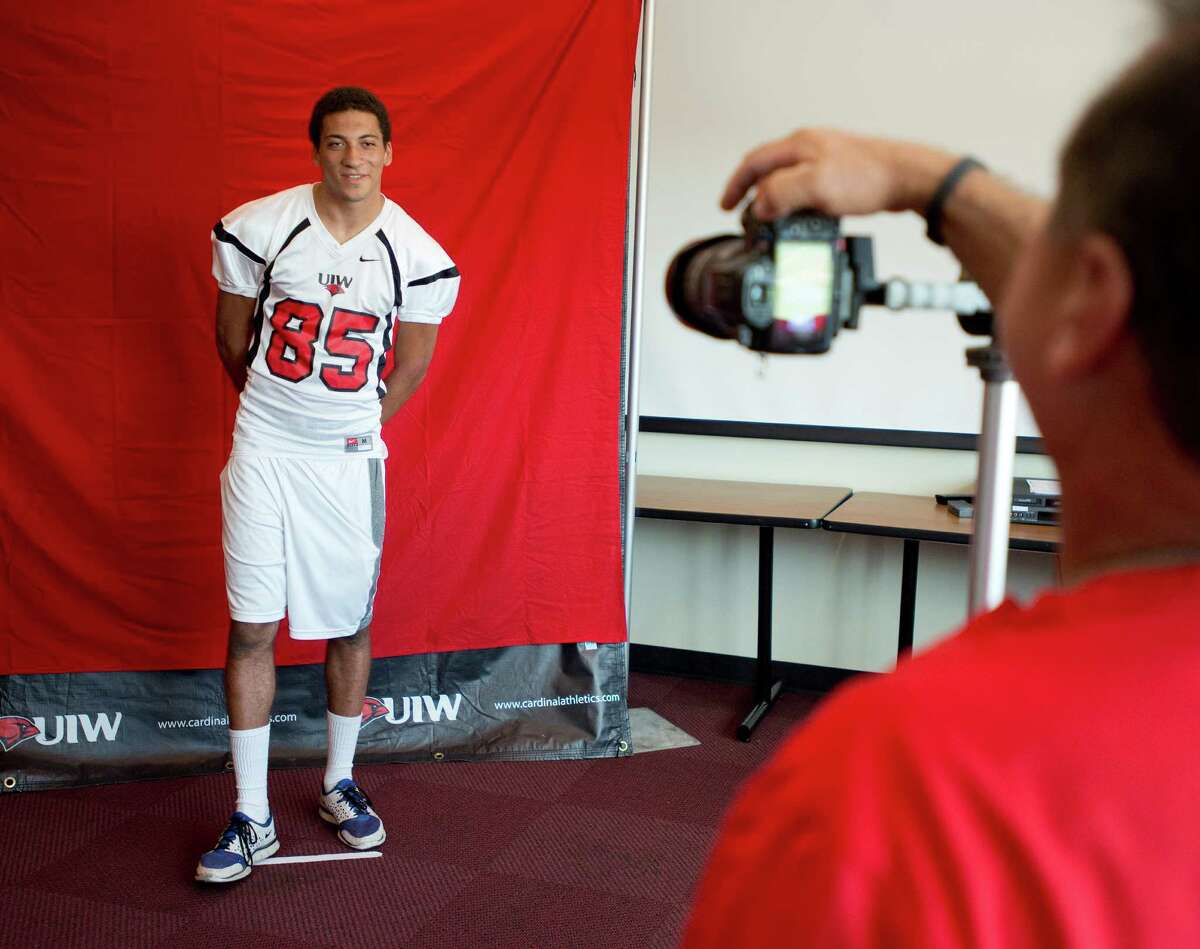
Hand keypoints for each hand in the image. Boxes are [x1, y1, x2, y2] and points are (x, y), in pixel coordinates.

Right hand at [721, 129, 956, 220]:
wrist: (909, 178)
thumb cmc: (868, 177)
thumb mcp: (815, 187)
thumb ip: (780, 194)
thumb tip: (758, 206)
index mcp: (799, 145)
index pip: (754, 163)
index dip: (735, 185)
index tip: (726, 205)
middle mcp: (811, 147)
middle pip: (769, 169)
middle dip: (753, 192)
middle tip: (746, 214)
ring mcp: (828, 158)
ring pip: (790, 179)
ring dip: (777, 199)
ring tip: (775, 220)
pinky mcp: (843, 173)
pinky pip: (810, 188)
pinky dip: (799, 203)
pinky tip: (808, 217)